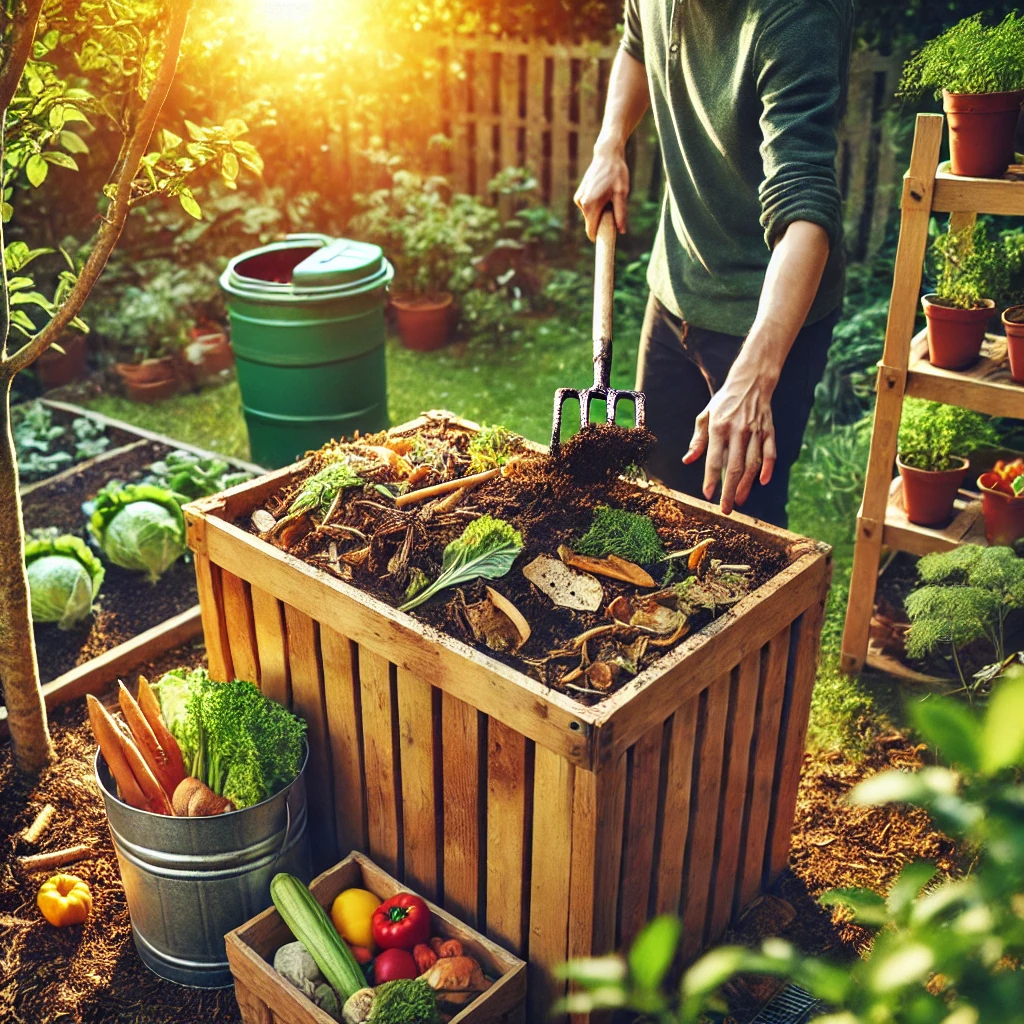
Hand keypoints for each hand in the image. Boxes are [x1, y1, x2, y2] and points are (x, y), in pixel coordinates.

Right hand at [574, 142, 629, 240]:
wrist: (606, 154)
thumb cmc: (616, 173)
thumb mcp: (622, 193)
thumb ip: (621, 214)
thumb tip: (622, 231)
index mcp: (591, 205)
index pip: (591, 232)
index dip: (599, 237)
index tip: (608, 239)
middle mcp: (582, 203)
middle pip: (592, 224)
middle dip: (602, 221)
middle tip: (614, 207)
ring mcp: (579, 199)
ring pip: (590, 216)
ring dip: (600, 212)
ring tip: (608, 197)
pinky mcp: (579, 195)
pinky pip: (588, 208)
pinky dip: (596, 206)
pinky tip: (603, 193)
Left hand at [682, 360, 778, 515]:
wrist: (751, 381)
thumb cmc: (724, 402)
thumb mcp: (705, 416)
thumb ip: (698, 440)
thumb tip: (688, 460)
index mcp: (719, 427)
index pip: (714, 458)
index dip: (711, 478)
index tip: (707, 495)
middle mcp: (738, 431)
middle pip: (735, 467)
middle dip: (730, 490)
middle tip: (726, 508)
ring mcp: (756, 431)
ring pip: (753, 464)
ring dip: (747, 485)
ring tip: (740, 500)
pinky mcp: (769, 431)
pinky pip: (770, 453)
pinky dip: (768, 468)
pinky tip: (763, 482)